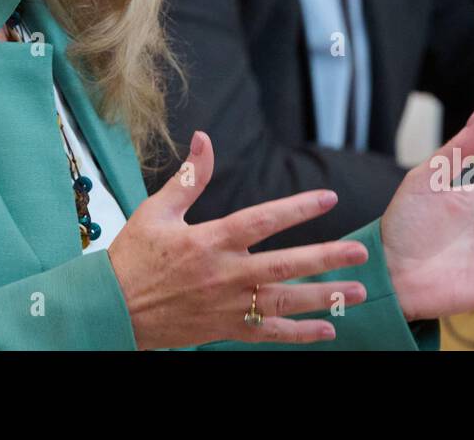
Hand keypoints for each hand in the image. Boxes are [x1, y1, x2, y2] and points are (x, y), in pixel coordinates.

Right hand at [107, 131, 369, 349]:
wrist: (112, 310)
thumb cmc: (133, 256)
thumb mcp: (156, 211)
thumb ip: (188, 177)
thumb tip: (205, 138)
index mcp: (209, 241)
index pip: (262, 220)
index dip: (297, 208)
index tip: (328, 197)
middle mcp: (224, 275)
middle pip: (285, 265)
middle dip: (326, 258)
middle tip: (361, 252)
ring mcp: (227, 306)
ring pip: (284, 302)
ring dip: (324, 297)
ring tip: (358, 292)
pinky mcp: (225, 330)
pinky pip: (268, 334)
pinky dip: (298, 335)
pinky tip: (327, 331)